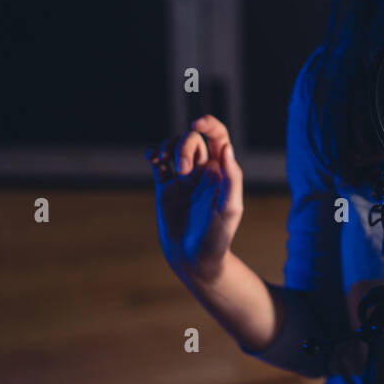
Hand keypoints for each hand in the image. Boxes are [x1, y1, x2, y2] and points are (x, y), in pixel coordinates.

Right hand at [147, 115, 243, 289]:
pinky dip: (153, 154)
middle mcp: (203, 171)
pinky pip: (159, 163)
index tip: (197, 124)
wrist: (195, 259)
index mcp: (222, 171)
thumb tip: (227, 149)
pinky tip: (152, 158)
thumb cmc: (218, 236)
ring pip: (174, 146)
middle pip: (193, 139)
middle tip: (183, 169)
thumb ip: (231, 178)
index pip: (218, 137)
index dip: (209, 124)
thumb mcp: (230, 208)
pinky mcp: (165, 188)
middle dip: (185, 145)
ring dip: (168, 146)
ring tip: (164, 162)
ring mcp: (183, 178)